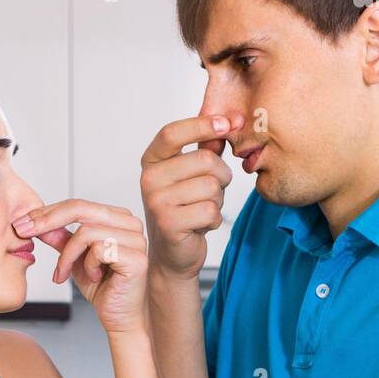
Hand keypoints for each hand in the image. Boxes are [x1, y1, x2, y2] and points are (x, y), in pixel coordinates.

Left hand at [13, 200, 147, 333]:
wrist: (118, 318)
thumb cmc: (102, 288)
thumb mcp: (74, 259)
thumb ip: (60, 238)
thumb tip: (35, 221)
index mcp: (118, 218)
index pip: (79, 205)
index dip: (48, 212)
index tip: (23, 223)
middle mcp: (130, 223)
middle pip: (81, 209)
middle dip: (48, 221)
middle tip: (25, 232)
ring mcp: (136, 239)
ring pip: (86, 232)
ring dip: (68, 256)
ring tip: (65, 273)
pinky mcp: (136, 257)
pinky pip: (98, 250)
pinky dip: (87, 266)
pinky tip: (94, 278)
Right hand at [140, 114, 238, 278]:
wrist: (173, 255)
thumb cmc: (185, 211)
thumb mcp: (193, 176)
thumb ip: (207, 149)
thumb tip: (229, 122)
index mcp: (152, 161)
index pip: (173, 133)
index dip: (202, 125)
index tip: (227, 123)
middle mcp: (149, 179)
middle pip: (205, 160)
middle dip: (221, 177)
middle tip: (211, 193)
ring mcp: (156, 201)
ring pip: (211, 187)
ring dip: (217, 201)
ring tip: (201, 210)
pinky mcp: (169, 223)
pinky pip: (210, 210)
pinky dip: (214, 220)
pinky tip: (200, 225)